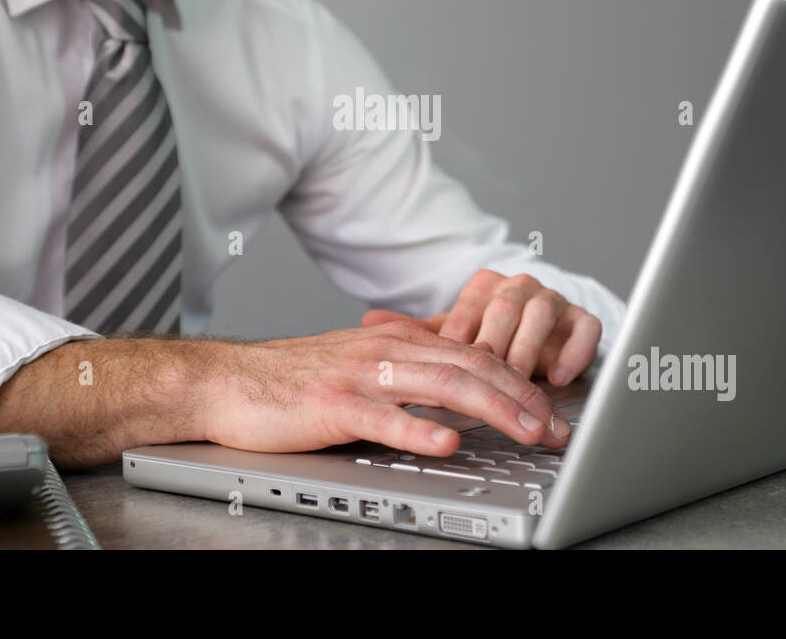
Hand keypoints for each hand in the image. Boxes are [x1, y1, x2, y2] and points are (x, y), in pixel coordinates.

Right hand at [197, 320, 574, 456]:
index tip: (550, 409)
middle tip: (555, 426)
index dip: (519, 381)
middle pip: (470, 367)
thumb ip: (408, 365)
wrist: (229, 381)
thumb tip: (457, 373)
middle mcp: (387, 351)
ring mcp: (362, 377)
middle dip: (522, 396)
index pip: (473, 355)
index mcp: (398, 341)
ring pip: (442, 386)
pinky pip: (385, 418)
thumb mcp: (362, 361)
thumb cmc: (294, 378)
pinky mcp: (334, 405)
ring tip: (526, 430)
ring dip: (493, 409)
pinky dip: (421, 430)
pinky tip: (449, 443)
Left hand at [362, 269, 601, 384]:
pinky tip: (559, 375)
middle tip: (484, 377)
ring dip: (530, 348)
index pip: (471, 305)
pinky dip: (574, 352)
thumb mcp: (452, 337)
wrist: (538, 343)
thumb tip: (369, 319)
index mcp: (487, 286)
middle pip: (506, 308)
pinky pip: (585, 329)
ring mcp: (555, 301)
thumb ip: (415, 330)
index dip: (460, 334)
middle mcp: (521, 287)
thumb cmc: (489, 343)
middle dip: (496, 343)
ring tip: (518, 378)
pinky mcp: (584, 320)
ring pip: (543, 315)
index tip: (448, 363)